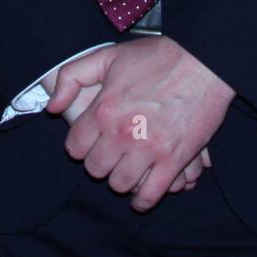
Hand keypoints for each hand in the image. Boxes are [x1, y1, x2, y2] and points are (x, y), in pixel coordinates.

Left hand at [47, 36, 234, 211]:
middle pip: (95, 169)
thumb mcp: (107, 56)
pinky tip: (141, 194)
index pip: (75, 147)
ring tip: (127, 167)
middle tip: (111, 152)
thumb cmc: (156, 57)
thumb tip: (53, 106)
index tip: (91, 140)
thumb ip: (72, 76)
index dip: (80, 145)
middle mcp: (121, 133)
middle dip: (100, 161)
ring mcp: (148, 150)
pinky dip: (143, 200)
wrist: (203, 61)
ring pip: (119, 185)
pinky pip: (150, 195)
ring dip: (120, 179)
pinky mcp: (173, 160)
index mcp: (103, 109)